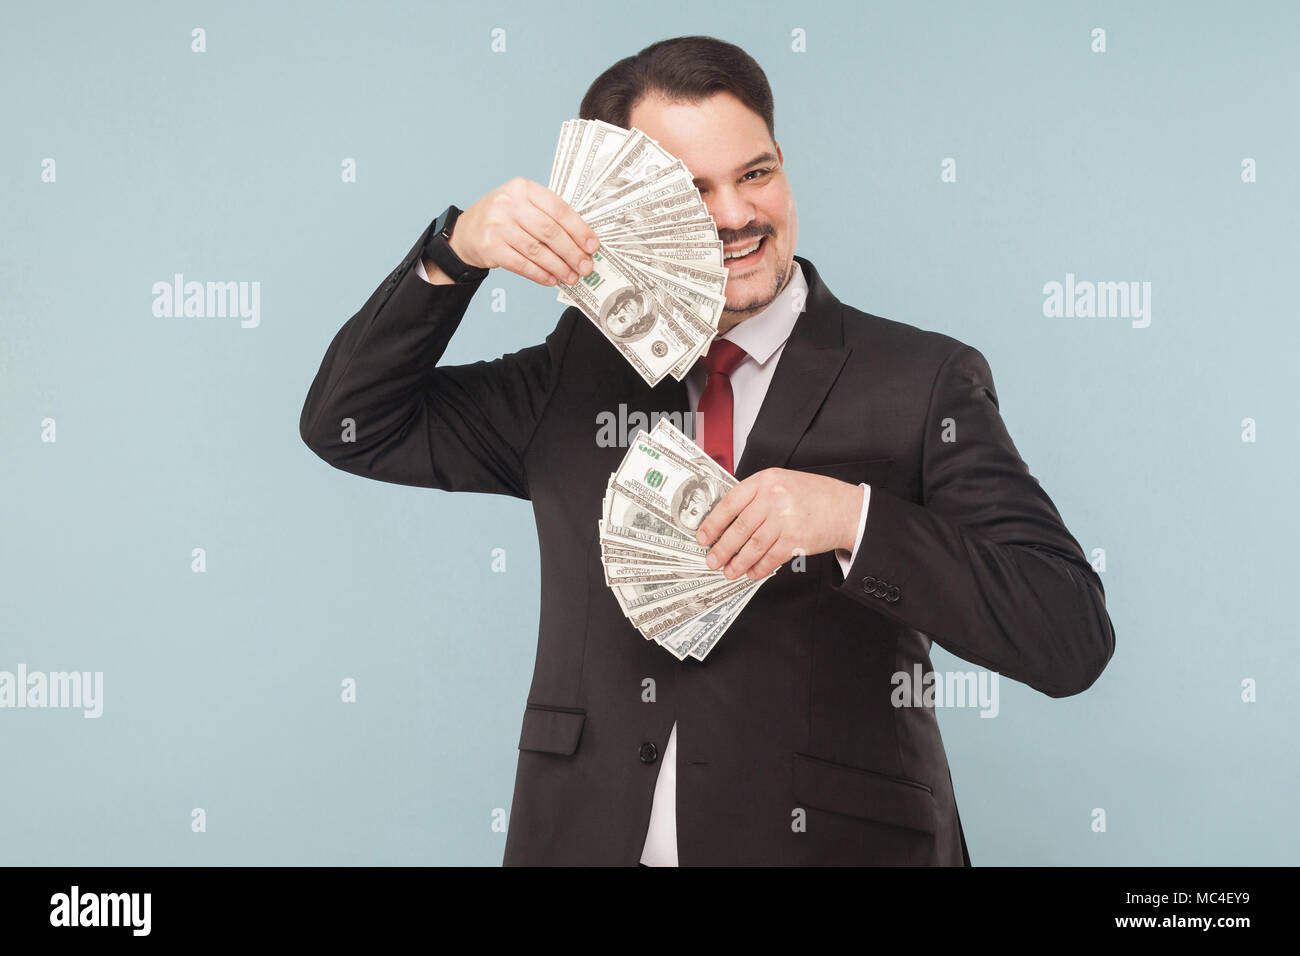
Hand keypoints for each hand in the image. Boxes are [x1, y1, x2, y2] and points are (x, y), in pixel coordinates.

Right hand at [449, 177, 599, 286]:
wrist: (466, 231)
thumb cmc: (503, 218)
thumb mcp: (522, 205)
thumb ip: (548, 216)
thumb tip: (581, 241)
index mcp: (523, 188)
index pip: (558, 208)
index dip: (579, 229)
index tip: (592, 245)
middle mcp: (509, 204)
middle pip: (549, 231)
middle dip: (571, 252)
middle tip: (585, 266)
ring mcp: (498, 225)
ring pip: (537, 250)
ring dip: (558, 267)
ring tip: (571, 276)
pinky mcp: (490, 247)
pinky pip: (521, 264)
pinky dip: (540, 274)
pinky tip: (551, 279)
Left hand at [694, 469, 863, 580]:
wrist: (845, 508)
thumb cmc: (812, 496)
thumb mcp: (781, 484)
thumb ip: (756, 497)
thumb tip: (726, 522)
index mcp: (766, 480)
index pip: (730, 502)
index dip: (713, 522)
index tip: (703, 537)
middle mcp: (773, 497)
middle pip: (739, 527)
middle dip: (722, 548)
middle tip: (712, 560)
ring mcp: (785, 519)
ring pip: (752, 545)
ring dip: (737, 562)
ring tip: (729, 571)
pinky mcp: (795, 539)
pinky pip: (770, 558)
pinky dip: (758, 568)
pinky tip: (751, 573)